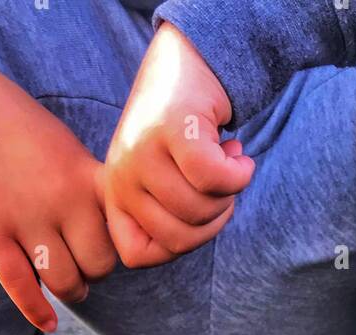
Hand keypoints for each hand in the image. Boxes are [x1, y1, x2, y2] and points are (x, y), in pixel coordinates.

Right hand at [0, 55, 115, 332]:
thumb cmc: (15, 129)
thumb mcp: (65, 148)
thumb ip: (90, 189)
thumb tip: (113, 235)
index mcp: (85, 177)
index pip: (121, 236)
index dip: (118, 248)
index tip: (107, 246)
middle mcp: (61, 200)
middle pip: (98, 266)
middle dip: (93, 272)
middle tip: (82, 265)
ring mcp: (25, 219)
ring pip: (65, 282)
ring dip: (69, 290)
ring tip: (66, 283)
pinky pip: (21, 287)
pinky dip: (38, 312)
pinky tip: (49, 324)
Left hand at [104, 22, 254, 268]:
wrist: (188, 59)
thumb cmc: (178, 129)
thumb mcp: (159, 178)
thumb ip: (164, 218)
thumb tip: (186, 242)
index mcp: (115, 194)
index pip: (137, 256)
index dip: (175, 247)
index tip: (192, 218)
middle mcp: (121, 175)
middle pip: (178, 239)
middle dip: (213, 221)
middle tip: (220, 188)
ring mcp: (143, 152)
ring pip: (199, 210)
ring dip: (229, 194)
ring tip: (227, 164)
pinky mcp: (173, 129)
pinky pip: (214, 178)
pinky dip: (239, 175)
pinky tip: (241, 158)